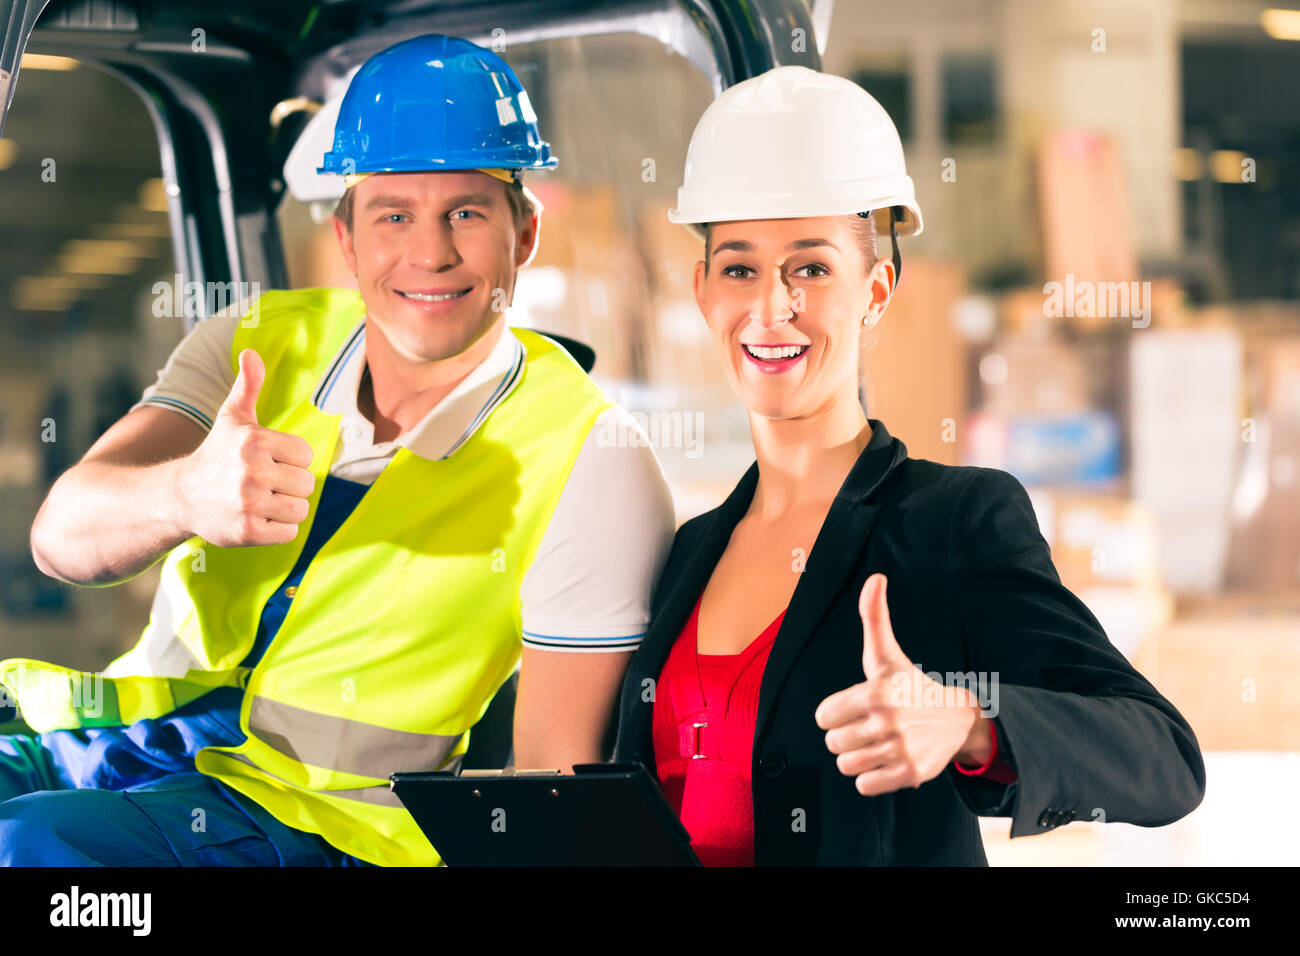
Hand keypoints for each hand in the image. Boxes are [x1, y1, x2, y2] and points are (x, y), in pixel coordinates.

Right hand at [177, 348, 314, 546]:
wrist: (181, 496)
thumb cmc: (216, 454)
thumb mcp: (231, 417)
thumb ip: (248, 385)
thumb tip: (252, 351)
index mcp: (254, 441)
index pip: (305, 455)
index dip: (290, 460)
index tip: (267, 461)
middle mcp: (251, 471)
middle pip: (306, 484)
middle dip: (289, 486)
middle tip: (262, 484)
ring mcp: (249, 503)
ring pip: (301, 509)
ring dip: (285, 508)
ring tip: (260, 501)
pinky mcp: (248, 532)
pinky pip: (290, 532)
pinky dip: (278, 529)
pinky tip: (256, 518)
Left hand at [814, 573, 984, 795]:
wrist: (957, 718)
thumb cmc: (910, 685)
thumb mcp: (887, 653)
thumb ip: (874, 617)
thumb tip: (875, 578)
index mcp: (874, 692)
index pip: (823, 716)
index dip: (834, 714)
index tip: (853, 708)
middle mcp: (886, 722)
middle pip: (833, 744)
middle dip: (846, 737)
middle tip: (867, 727)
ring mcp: (899, 749)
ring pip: (846, 766)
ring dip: (857, 758)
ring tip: (876, 744)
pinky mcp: (910, 774)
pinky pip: (865, 786)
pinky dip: (870, 779)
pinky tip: (884, 761)